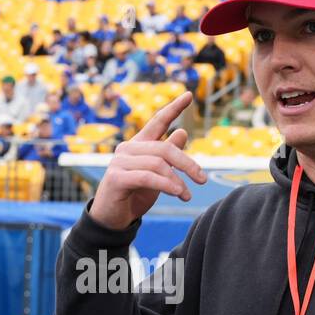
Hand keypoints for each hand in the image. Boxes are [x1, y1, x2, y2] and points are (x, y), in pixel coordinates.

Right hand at [88, 91, 206, 231]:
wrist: (112, 219)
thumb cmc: (135, 194)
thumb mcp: (157, 174)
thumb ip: (167, 154)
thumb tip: (183, 131)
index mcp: (138, 144)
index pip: (157, 121)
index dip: (174, 108)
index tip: (189, 95)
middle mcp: (127, 149)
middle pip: (165, 148)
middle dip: (187, 164)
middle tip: (202, 179)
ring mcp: (119, 162)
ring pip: (158, 164)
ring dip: (177, 181)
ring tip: (187, 195)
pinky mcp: (116, 178)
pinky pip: (147, 177)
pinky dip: (165, 185)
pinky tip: (177, 192)